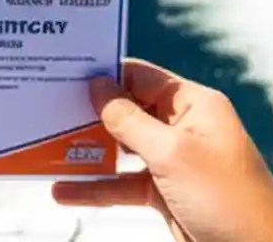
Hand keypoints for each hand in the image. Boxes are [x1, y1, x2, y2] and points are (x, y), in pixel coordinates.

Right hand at [52, 59, 272, 241]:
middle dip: (90, 113)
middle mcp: (185, 128)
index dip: (107, 74)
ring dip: (87, 152)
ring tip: (46, 148)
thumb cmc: (226, 200)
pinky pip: (124, 183)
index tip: (66, 72)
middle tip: (46, 108)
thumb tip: (98, 87)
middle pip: (129, 111)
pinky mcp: (166, 193)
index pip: (143, 77)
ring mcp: (174, 161)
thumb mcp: (172, 154)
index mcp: (195, 105)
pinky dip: (97, 187)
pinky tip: (64, 191)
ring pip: (122, 149)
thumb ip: (130, 121)